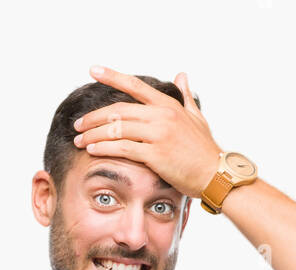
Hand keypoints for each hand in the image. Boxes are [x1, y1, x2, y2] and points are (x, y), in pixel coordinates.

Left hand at [73, 67, 222, 200]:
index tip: (93, 69)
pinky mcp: (155, 155)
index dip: (112, 76)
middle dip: (94, 117)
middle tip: (79, 124)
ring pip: (117, 128)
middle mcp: (161, 116)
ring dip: (94, 134)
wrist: (217, 174)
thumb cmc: (207, 150)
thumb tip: (182, 75)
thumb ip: (186, 96)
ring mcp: (158, 135)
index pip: (135, 86)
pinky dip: (104, 147)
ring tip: (80, 140)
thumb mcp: (197, 118)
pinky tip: (93, 149)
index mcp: (168, 105)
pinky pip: (123, 148)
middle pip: (118, 110)